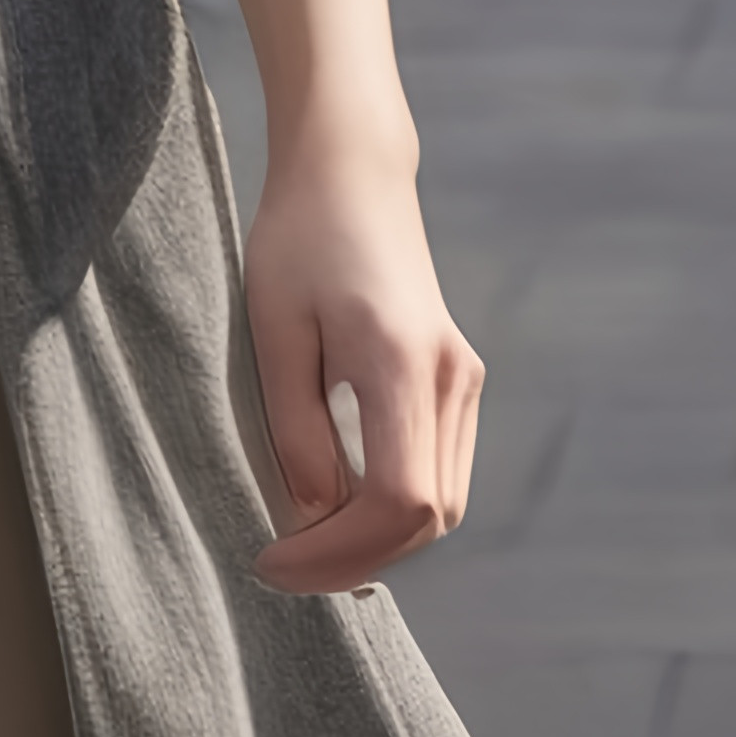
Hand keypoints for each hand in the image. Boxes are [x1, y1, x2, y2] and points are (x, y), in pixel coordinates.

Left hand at [244, 118, 482, 594]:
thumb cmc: (299, 238)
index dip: (336, 553)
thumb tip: (311, 522)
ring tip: (306, 540)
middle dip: (358, 558)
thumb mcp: (276, 332)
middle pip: (429, 516)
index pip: (396, 501)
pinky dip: (399, 506)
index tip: (271, 561)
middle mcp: (450, 376)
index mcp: (400, 361)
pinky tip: (342, 504)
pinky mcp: (460, 376)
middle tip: (282, 564)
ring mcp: (464, 377)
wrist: (351, 171)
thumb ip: (298, 433)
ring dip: (382, 538)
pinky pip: (443, 470)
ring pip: (444, 503)